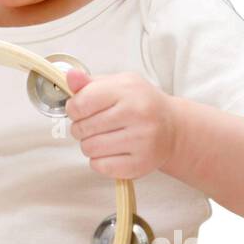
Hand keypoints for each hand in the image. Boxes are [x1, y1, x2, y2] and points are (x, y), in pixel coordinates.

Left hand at [63, 68, 179, 179]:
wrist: (173, 128)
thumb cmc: (141, 104)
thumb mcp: (118, 84)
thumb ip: (90, 83)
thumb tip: (70, 77)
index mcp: (128, 91)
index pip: (81, 103)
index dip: (73, 108)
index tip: (79, 109)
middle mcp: (137, 114)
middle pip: (83, 128)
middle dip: (80, 128)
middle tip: (93, 125)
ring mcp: (141, 141)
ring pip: (89, 148)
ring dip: (89, 145)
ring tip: (103, 137)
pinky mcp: (140, 164)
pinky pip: (101, 167)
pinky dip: (99, 161)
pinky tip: (111, 151)